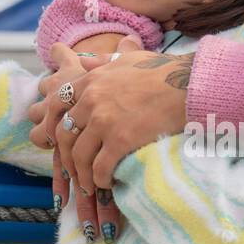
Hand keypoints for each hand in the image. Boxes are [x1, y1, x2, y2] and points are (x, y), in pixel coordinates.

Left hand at [44, 44, 191, 217]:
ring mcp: (105, 121)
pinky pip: (100, 168)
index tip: (60, 140)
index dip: (54, 125)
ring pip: (80, 155)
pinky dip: (100, 179)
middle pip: (64, 134)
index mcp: (91, 81)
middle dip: (66, 156)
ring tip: (90, 184)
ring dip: (82, 174)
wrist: (189, 84)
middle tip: (74, 170)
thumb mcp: (126, 58)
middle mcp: (92, 100)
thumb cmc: (163, 70)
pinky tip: (106, 183)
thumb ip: (102, 62)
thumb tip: (86, 60)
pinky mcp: (121, 141)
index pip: (58, 105)